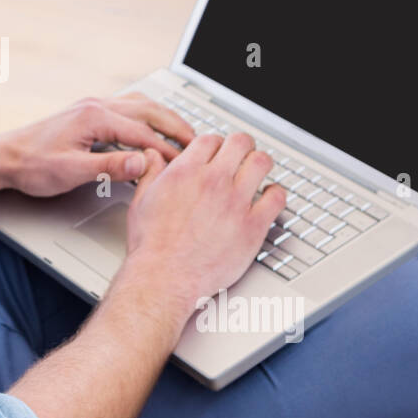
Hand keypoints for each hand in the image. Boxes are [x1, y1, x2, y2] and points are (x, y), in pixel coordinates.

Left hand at [0, 92, 193, 197]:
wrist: (4, 157)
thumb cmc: (31, 165)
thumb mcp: (71, 171)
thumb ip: (109, 167)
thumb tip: (142, 163)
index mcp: (94, 116)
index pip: (143, 132)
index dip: (167, 149)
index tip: (185, 164)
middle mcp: (96, 106)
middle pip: (148, 110)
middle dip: (175, 126)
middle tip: (198, 142)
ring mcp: (91, 107)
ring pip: (139, 105)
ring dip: (163, 117)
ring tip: (183, 134)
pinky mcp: (87, 114)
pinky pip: (127, 108)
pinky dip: (147, 117)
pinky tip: (152, 127)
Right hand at [116, 132, 286, 346]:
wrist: (165, 278)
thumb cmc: (152, 246)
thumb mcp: (141, 201)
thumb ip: (150, 173)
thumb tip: (152, 157)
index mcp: (185, 172)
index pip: (211, 139)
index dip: (215, 145)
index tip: (217, 153)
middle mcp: (212, 182)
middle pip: (240, 143)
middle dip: (241, 147)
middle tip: (241, 156)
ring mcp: (235, 202)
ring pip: (262, 163)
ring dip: (260, 164)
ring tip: (257, 172)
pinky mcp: (253, 226)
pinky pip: (277, 198)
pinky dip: (275, 194)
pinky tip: (268, 199)